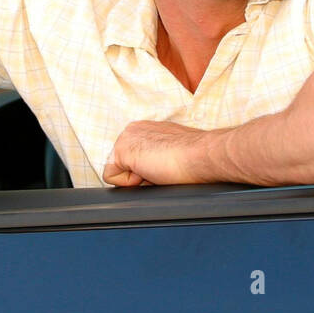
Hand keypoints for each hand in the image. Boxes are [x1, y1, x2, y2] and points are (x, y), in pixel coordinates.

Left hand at [102, 120, 220, 186]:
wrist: (201, 155)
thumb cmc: (195, 157)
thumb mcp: (172, 152)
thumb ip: (156, 156)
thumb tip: (154, 169)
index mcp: (145, 129)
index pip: (134, 158)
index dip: (148, 171)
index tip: (166, 166)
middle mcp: (133, 130)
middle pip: (123, 166)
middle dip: (141, 174)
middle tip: (163, 170)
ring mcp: (125, 138)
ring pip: (118, 171)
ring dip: (138, 178)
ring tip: (159, 171)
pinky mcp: (120, 150)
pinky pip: (111, 178)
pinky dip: (130, 183)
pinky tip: (149, 172)